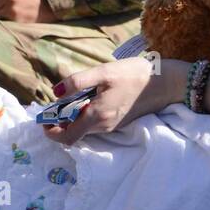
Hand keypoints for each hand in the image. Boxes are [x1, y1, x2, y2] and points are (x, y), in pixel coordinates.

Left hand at [43, 57, 187, 145]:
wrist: (166, 83)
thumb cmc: (134, 75)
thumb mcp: (103, 72)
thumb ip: (78, 82)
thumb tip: (55, 92)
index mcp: (97, 117)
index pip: (67, 137)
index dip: (52, 132)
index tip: (44, 120)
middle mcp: (104, 127)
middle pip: (74, 133)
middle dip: (60, 122)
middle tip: (55, 104)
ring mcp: (113, 126)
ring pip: (85, 128)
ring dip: (73, 118)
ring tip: (70, 98)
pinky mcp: (120, 122)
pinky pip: (96, 124)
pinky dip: (86, 115)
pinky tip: (88, 98)